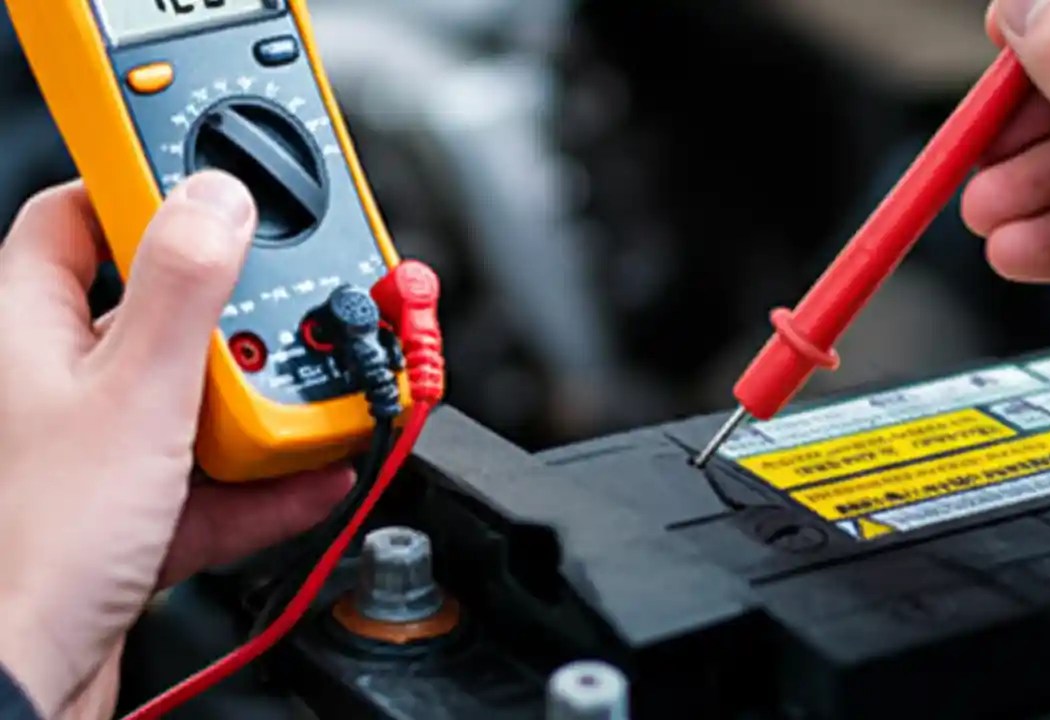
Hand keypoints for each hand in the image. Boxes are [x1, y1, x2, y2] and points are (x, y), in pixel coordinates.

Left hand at [0, 174, 352, 717]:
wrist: (28, 681)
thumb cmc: (41, 545)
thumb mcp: (137, 395)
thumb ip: (184, 287)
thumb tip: (218, 197)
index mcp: (33, 331)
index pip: (77, 215)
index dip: (143, 185)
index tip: (215, 174)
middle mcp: (64, 384)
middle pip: (162, 309)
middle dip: (236, 310)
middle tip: (289, 298)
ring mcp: (102, 451)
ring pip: (196, 397)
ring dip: (265, 400)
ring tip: (315, 390)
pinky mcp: (136, 512)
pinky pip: (216, 477)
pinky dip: (269, 477)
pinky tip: (316, 472)